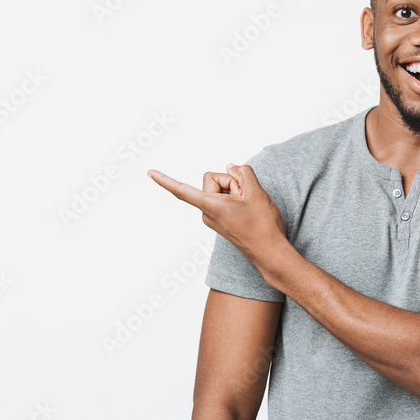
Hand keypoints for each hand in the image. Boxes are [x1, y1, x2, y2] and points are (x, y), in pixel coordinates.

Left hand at [147, 163, 286, 264]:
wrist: (269, 253)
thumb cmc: (262, 226)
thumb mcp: (256, 192)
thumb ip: (242, 172)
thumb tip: (230, 166)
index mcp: (210, 206)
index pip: (181, 190)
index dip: (165, 179)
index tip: (149, 172)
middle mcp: (207, 213)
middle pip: (212, 180)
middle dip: (230, 181)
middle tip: (245, 197)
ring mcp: (213, 217)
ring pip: (219, 189)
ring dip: (235, 190)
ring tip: (248, 205)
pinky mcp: (219, 220)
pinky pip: (223, 199)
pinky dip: (235, 197)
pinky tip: (246, 207)